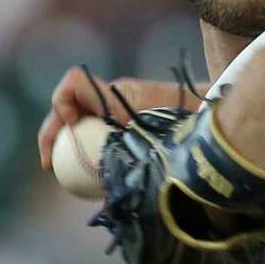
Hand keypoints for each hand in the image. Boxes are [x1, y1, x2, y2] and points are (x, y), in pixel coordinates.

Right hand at [37, 72, 202, 169]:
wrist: (216, 127)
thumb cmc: (191, 128)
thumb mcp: (158, 139)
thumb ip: (127, 151)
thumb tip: (99, 179)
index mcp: (119, 95)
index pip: (74, 81)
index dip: (62, 101)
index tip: (69, 126)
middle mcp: (114, 100)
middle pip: (67, 107)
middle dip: (51, 132)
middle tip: (48, 164)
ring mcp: (118, 114)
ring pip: (78, 124)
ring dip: (64, 145)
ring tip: (59, 174)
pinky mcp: (125, 130)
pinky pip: (94, 138)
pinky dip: (84, 155)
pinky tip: (85, 182)